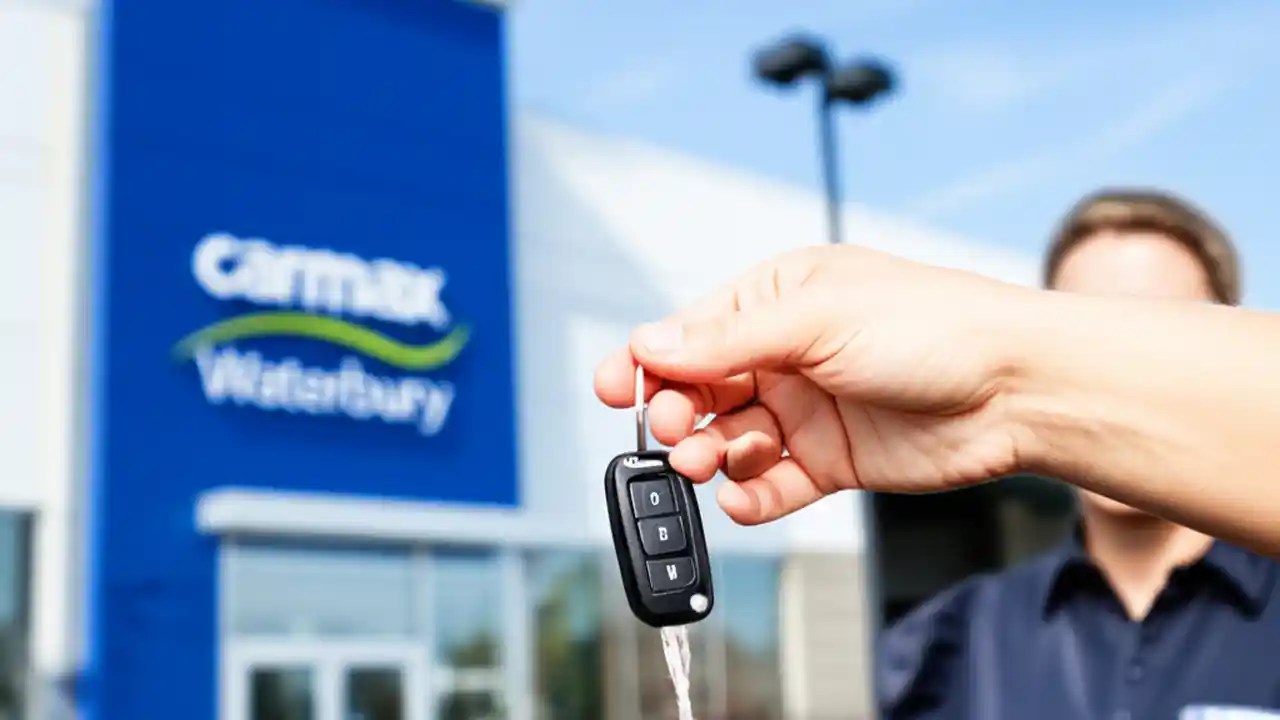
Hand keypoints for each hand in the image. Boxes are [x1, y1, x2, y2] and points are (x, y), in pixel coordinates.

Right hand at [594, 244, 1037, 525]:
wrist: (1017, 389)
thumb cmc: (931, 326)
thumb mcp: (818, 318)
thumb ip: (728, 340)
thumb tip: (649, 343)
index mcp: (777, 299)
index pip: (691, 333)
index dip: (649, 362)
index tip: (616, 390)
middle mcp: (786, 354)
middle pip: (703, 391)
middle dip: (680, 414)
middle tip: (677, 434)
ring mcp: (808, 409)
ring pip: (732, 440)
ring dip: (710, 456)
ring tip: (707, 464)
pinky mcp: (832, 461)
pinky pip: (775, 484)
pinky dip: (753, 495)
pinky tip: (745, 497)